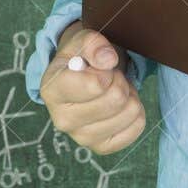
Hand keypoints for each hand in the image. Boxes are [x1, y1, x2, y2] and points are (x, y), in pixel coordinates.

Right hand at [37, 21, 145, 153]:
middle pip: (116, 99)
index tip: (100, 67)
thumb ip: (93, 44)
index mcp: (51, 91)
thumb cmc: (81, 58)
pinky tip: (120, 106)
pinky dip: (136, 113)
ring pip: (130, 113)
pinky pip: (136, 128)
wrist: (82, 78)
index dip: (106, 70)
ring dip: (129, 95)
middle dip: (120, 81)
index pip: (95, 84)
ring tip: (114, 89)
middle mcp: (62, 120)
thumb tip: (108, 60)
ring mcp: (81, 138)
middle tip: (111, 77)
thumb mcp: (83, 40)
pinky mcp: (101, 147)